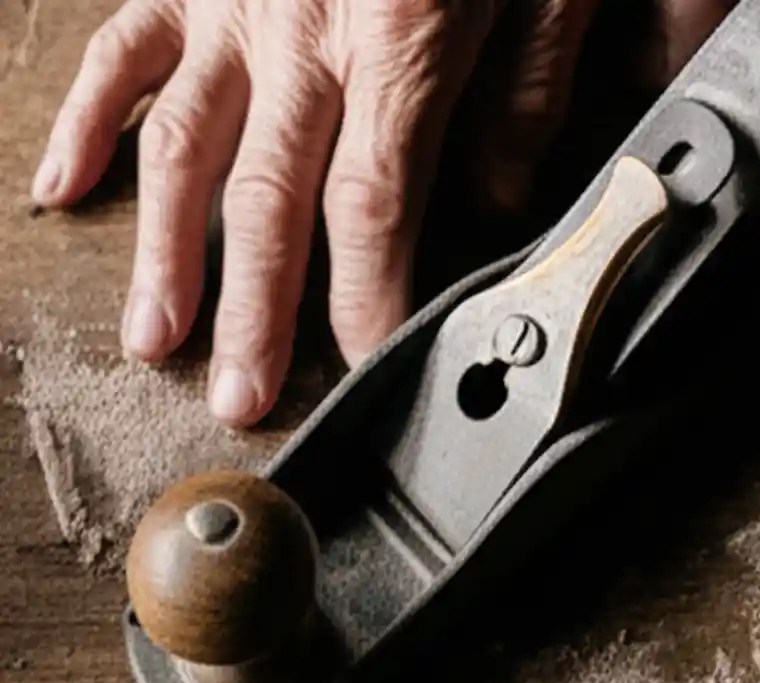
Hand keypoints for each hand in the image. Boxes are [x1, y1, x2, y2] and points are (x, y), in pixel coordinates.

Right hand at [31, 0, 599, 426]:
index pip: (377, 202)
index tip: (365, 356)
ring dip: (165, 248)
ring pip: (185, 146)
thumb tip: (499, 200)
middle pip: (274, 198)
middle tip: (240, 394)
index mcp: (400, 42)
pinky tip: (63, 191)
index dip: (368, 290)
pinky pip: (124, 50)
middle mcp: (303, 35)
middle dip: (257, 307)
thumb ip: (522, 94)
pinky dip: (88, 119)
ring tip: (155, 335)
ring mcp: (233, 7)